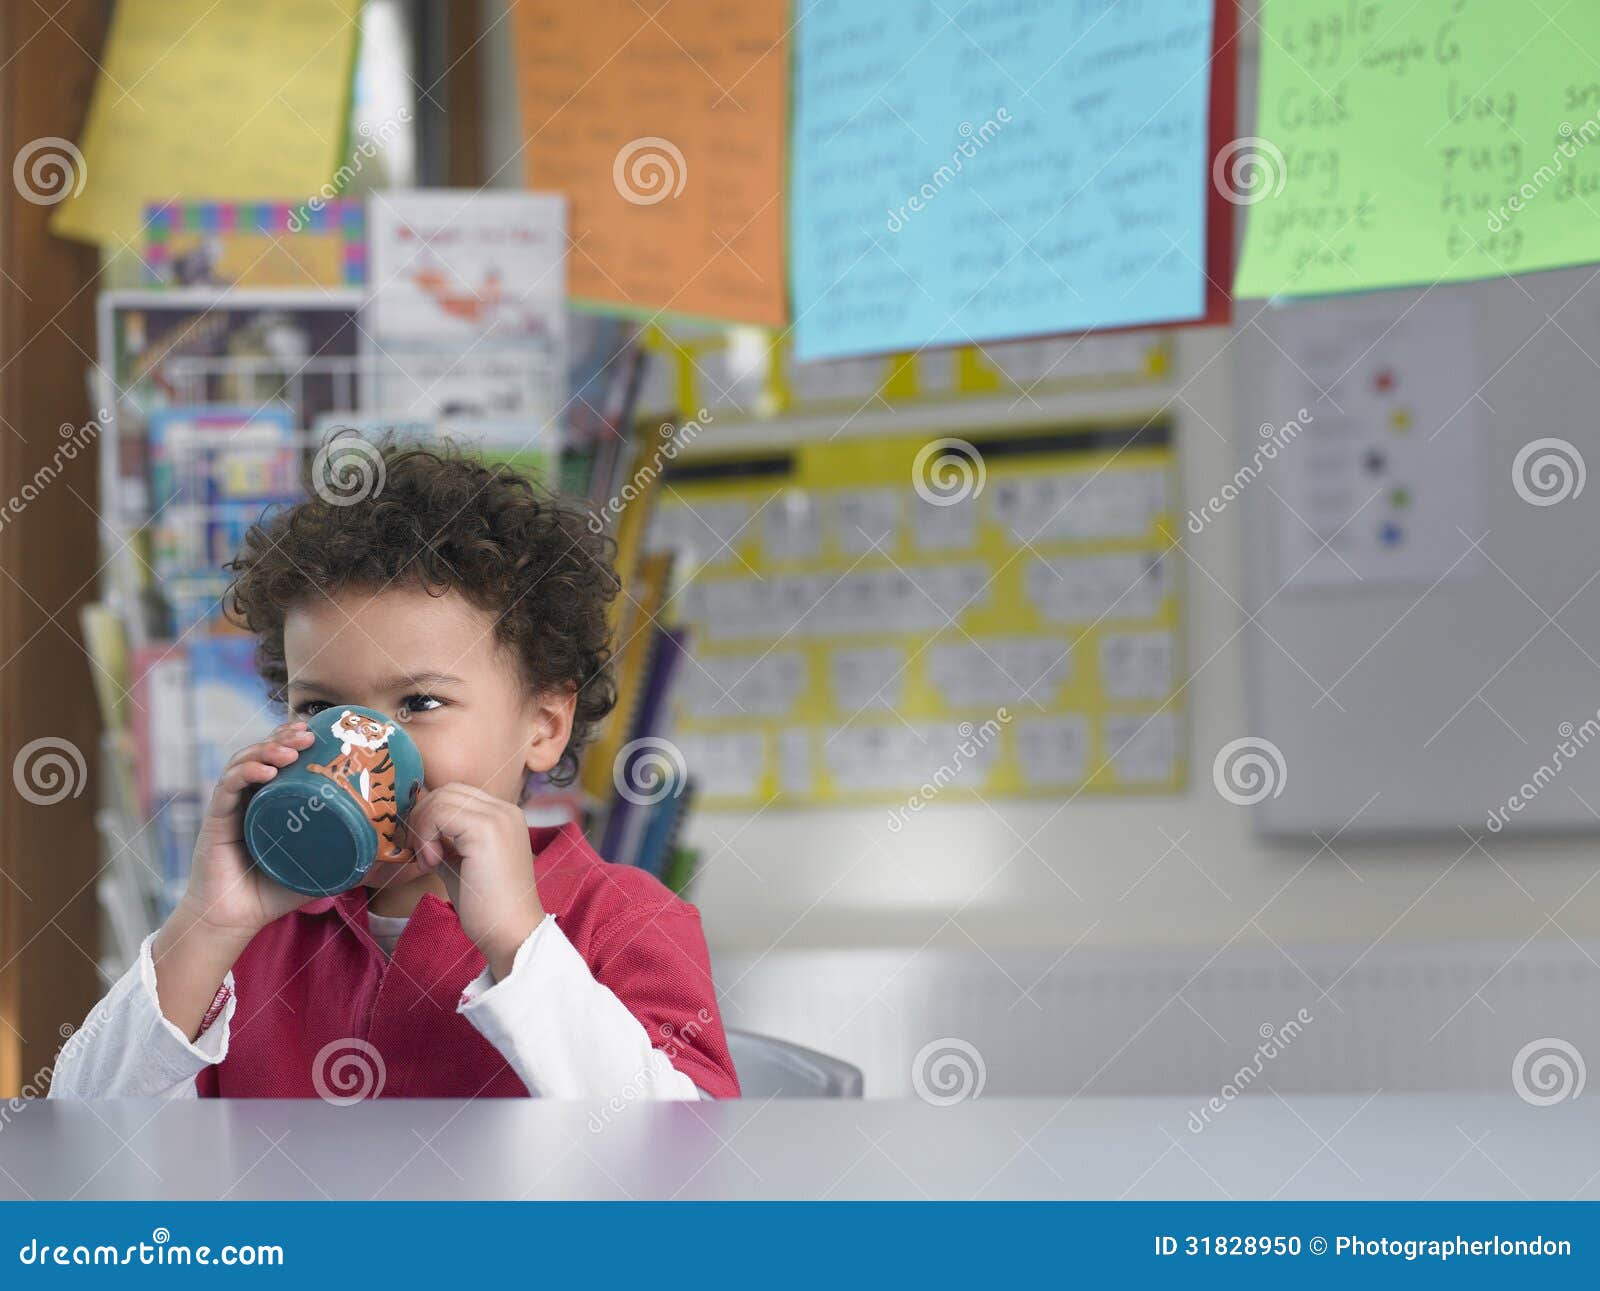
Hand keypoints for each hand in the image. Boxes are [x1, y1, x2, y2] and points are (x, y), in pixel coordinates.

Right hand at [151, 719, 320, 1039]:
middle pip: (263, 752)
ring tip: (291, 749)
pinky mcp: (216, 819)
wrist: (237, 919)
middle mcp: (250, 798)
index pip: (280, 759)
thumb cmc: (275, 892)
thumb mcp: (321, 869)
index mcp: (272, 802)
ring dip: (267, 749)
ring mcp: (232, 806)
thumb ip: (351, 859)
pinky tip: (265, 772)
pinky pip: (227, 787)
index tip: (317, 732)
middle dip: (284, 737)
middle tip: (307, 735)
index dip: (294, 740)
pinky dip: (245, 773)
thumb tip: (391, 852)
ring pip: (244, 763)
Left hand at [406, 783, 544, 980]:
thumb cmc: (486, 906)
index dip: (430, 814)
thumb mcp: (461, 861)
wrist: (509, 932)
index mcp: (503, 815)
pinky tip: (433, 863)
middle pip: (446, 790)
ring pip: (441, 799)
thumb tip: (414, 826)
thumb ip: (445, 838)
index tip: (422, 847)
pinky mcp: (487, 829)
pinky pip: (441, 814)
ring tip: (428, 860)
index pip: (455, 793)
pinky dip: (427, 836)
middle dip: (421, 817)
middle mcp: (505, 809)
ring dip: (422, 828)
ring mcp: (498, 816)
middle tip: (419, 853)